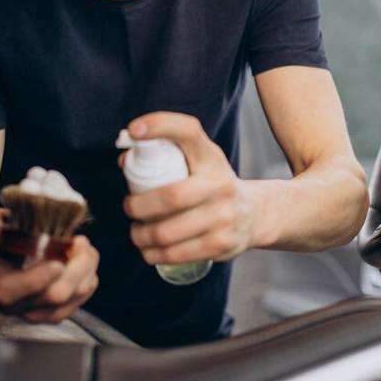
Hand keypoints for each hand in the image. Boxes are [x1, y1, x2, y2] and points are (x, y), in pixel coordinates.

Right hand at [0, 207, 98, 322]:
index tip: (57, 261)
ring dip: (86, 269)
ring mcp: (39, 312)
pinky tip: (86, 259)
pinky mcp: (57, 312)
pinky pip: (82, 298)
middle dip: (76, 266)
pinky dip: (89, 276)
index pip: (17, 291)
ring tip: (84, 246)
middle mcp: (18, 306)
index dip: (40, 277)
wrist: (0, 266)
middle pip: (56, 295)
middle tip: (80, 241)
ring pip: (73, 297)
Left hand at [121, 112, 258, 264]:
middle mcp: (221, 183)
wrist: (255, 214)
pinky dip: (155, 254)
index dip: (159, 125)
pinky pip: (178, 254)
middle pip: (170, 196)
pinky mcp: (222, 244)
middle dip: (138, 207)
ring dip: (142, 236)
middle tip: (129, 208)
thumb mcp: (199, 162)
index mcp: (210, 156)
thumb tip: (126, 161)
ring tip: (136, 234)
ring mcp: (224, 216)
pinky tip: (148, 251)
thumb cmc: (211, 184)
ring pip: (168, 232)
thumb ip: (165, 156)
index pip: (187, 131)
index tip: (133, 130)